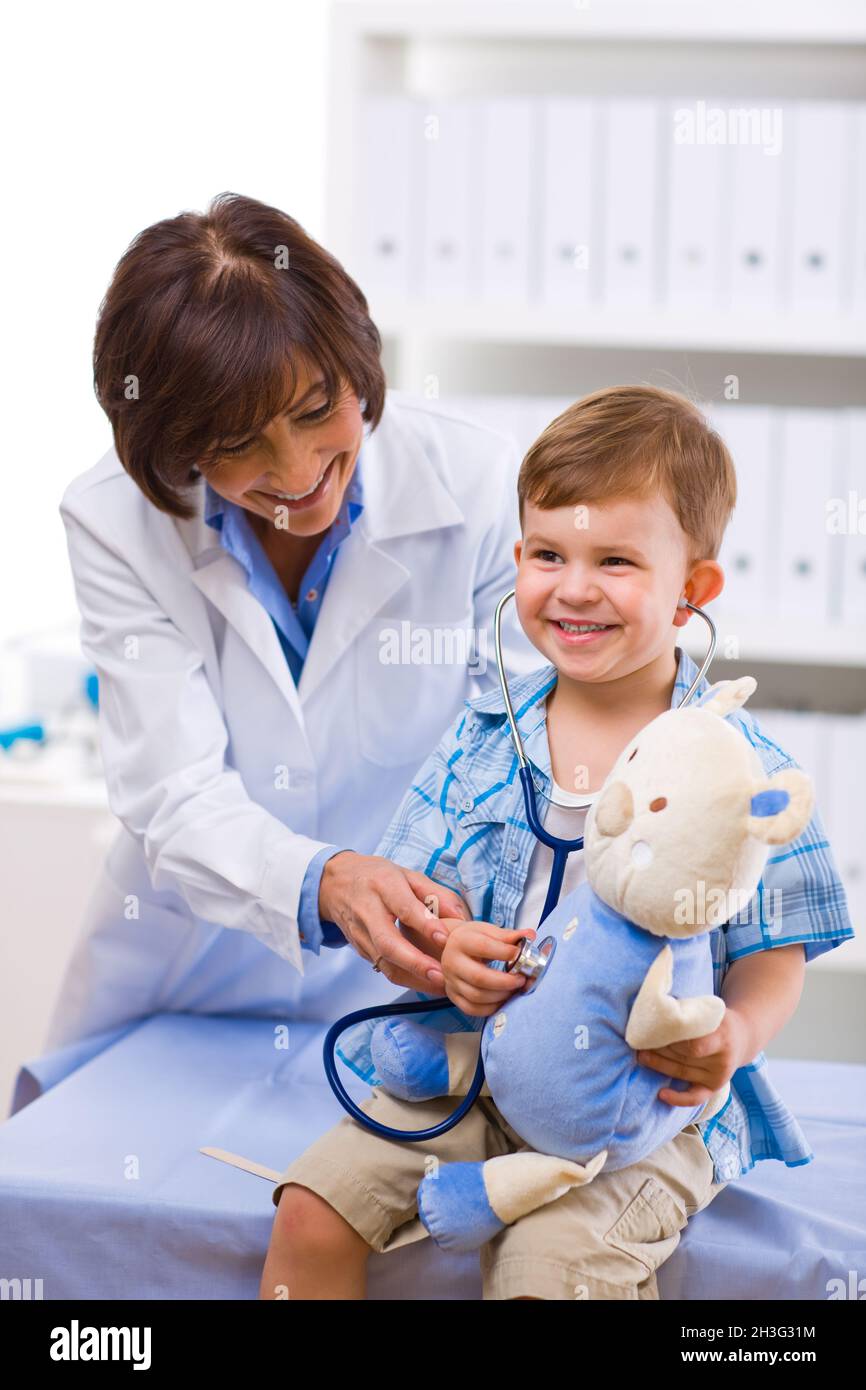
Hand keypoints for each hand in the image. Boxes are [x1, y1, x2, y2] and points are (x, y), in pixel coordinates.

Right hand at [318, 851, 470, 993]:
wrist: (333, 884)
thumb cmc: (376, 876)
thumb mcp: (406, 874)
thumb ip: (436, 893)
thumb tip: (461, 917)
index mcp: (382, 885)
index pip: (404, 907)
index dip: (425, 924)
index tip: (445, 939)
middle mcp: (367, 911)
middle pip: (388, 943)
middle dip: (416, 963)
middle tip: (441, 975)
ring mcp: (360, 934)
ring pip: (384, 963)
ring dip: (413, 979)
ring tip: (441, 986)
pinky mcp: (359, 949)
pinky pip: (383, 968)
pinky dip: (406, 979)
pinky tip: (427, 983)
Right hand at [440, 920, 537, 1016]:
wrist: (452, 949)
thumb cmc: (473, 939)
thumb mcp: (488, 931)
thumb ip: (509, 935)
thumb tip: (530, 935)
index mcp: (461, 941)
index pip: (483, 947)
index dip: (506, 953)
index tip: (521, 955)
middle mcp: (451, 962)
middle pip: (479, 977)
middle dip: (506, 982)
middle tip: (521, 979)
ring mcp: (451, 981)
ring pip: (477, 996)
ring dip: (501, 996)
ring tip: (514, 988)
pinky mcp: (453, 996)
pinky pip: (473, 1009)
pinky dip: (492, 1007)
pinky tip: (502, 998)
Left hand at [635, 1007, 750, 1106]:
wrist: (742, 1037)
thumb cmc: (717, 1020)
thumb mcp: (710, 1010)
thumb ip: (690, 1012)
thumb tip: (658, 1006)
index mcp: (722, 1037)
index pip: (693, 1044)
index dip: (672, 1040)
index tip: (654, 1030)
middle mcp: (722, 1061)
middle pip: (684, 1058)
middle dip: (659, 1049)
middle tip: (639, 1041)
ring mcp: (718, 1077)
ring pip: (682, 1072)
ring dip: (659, 1065)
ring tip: (641, 1055)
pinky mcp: (714, 1088)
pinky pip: (695, 1097)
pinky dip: (678, 1099)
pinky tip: (661, 1094)